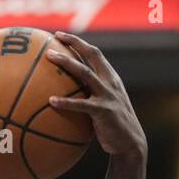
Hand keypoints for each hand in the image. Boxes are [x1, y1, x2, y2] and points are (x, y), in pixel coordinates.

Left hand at [47, 32, 146, 160]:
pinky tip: (50, 101)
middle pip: (92, 55)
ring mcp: (107, 95)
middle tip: (54, 36)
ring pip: (85, 73)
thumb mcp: (103, 106)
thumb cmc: (111, 127)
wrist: (129, 143)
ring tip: (48, 57)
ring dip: (66, 62)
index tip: (60, 35)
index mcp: (110, 78)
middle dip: (74, 43)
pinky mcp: (103, 111)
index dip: (78, 42)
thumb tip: (61, 96)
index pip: (94, 53)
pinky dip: (66, 102)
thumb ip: (88, 97)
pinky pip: (81, 105)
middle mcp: (110, 82)